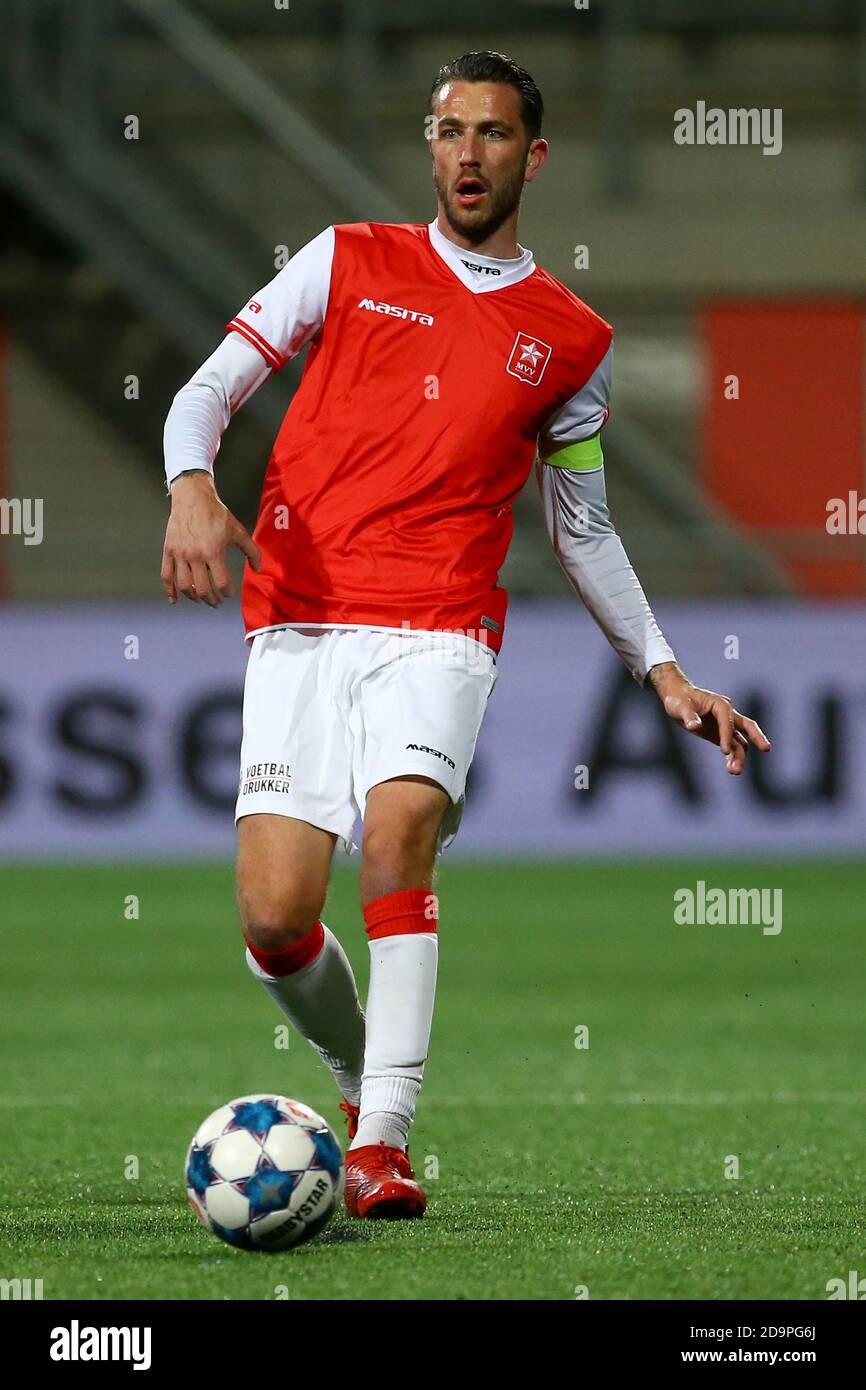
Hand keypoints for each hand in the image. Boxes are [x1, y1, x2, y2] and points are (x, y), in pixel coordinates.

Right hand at [160, 472, 260, 606]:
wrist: (193, 498)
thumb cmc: (216, 514)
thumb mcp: (238, 531)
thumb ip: (251, 550)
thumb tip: (258, 568)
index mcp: (213, 552)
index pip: (221, 582)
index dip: (227, 592)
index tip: (229, 593)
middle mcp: (195, 556)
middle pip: (203, 589)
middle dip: (212, 600)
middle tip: (217, 602)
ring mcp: (180, 555)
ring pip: (185, 585)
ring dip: (194, 597)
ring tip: (201, 598)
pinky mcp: (169, 551)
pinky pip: (166, 576)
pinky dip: (170, 590)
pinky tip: (175, 599)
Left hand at [647, 662, 770, 774]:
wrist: (678, 699)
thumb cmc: (679, 700)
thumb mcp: (679, 706)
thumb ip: (688, 716)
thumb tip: (694, 726)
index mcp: (720, 704)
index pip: (727, 721)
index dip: (726, 735)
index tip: (724, 751)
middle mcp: (728, 714)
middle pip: (747, 726)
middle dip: (757, 737)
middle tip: (766, 749)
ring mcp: (726, 725)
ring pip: (740, 741)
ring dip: (740, 756)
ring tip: (735, 772)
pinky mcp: (722, 735)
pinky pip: (732, 747)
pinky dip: (733, 758)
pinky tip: (731, 770)